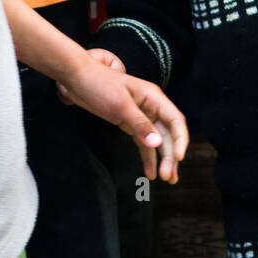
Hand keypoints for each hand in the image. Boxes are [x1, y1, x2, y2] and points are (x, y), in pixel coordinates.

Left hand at [56, 54, 188, 181]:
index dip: (180, 140)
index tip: (179, 158)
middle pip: (168, 134)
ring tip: (166, 178)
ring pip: (157, 140)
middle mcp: (151, 107)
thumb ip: (139, 124)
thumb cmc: (99, 85)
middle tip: (169, 177)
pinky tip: (150, 172)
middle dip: (171, 155)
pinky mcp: (129, 123)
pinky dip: (147, 157)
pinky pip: (143, 142)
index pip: (175, 120)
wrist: (77, 78)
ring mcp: (141, 116)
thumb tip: (157, 144)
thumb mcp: (119, 105)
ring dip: (162, 159)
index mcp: (153, 98)